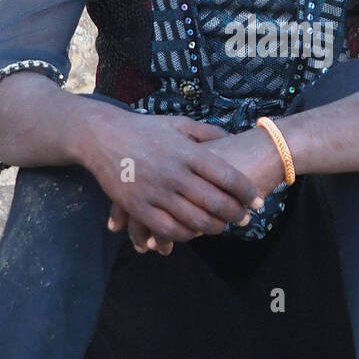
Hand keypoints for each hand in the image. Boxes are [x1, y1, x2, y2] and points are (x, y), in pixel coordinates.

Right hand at [77, 102, 266, 254]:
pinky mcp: (138, 206)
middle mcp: (175, 173)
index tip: (257, 201)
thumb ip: (206, 132)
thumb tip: (232, 137)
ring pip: (195, 220)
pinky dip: (185, 235)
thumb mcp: (178, 123)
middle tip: (245, 219)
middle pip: (216, 203)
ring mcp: (156, 192)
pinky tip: (193, 233)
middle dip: (236, 214)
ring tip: (222, 226)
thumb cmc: (144, 129)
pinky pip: (168, 229)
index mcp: (188, 152)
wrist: (101, 135)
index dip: (247, 193)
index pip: (228, 177)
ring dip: (214, 227)